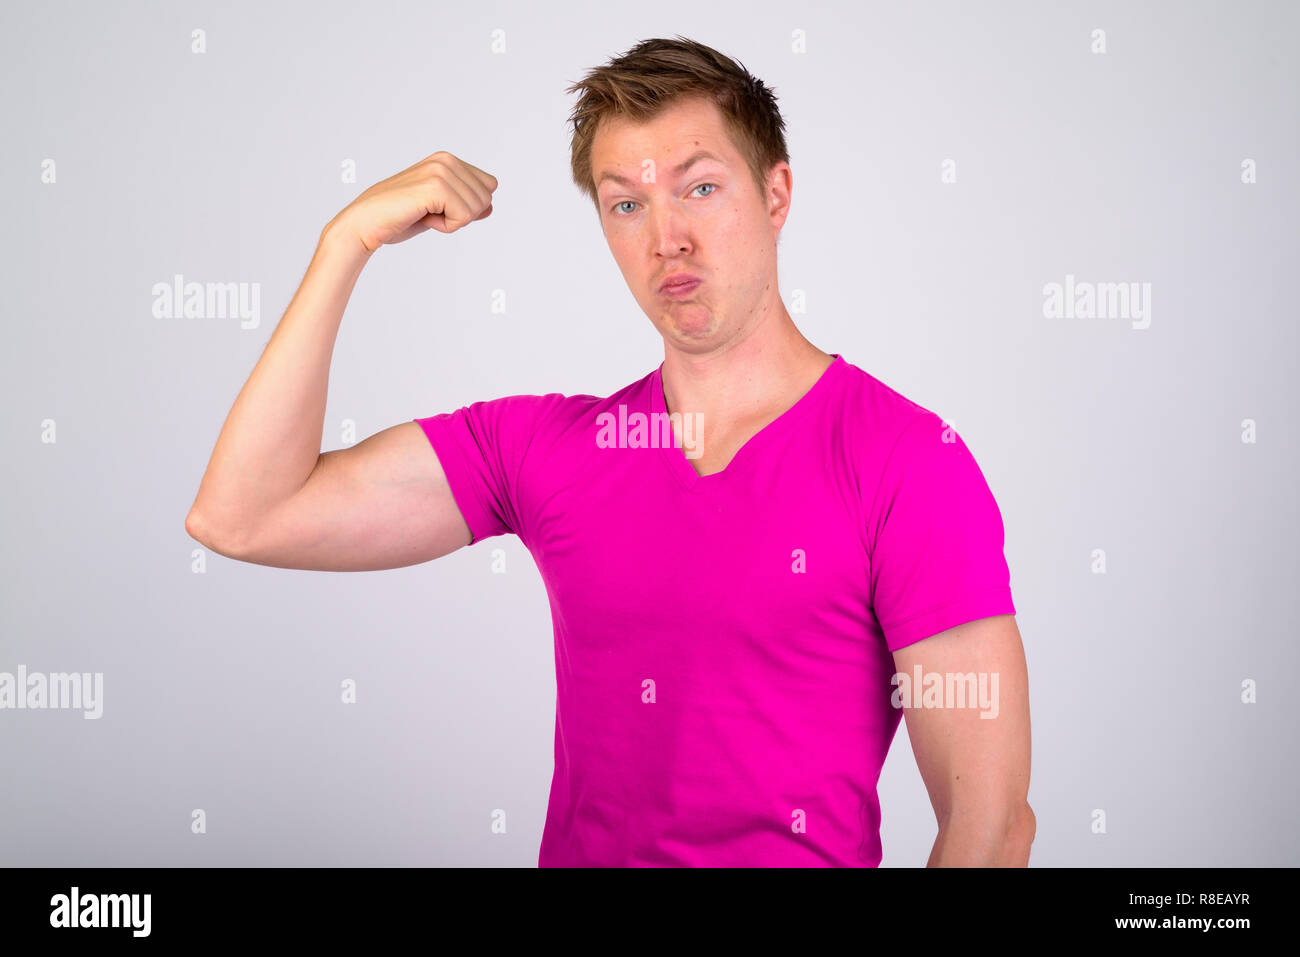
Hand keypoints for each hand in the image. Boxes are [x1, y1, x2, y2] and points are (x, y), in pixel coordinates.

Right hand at [329, 150, 497, 251]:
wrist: (366, 224)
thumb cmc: (398, 217)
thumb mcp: (439, 210)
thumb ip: (464, 204)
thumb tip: (490, 207)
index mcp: (447, 160)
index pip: (489, 185)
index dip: (468, 206)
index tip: (438, 207)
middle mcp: (446, 160)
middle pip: (487, 197)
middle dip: (463, 214)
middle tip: (430, 213)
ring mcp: (441, 170)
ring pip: (477, 208)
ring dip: (452, 221)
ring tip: (423, 214)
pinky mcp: (436, 186)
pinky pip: (463, 217)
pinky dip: (445, 226)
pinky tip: (422, 217)